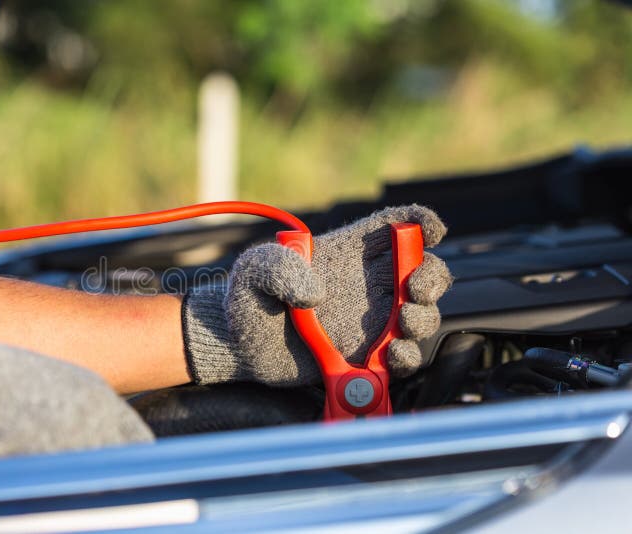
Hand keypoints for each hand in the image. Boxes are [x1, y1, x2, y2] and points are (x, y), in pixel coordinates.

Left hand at [184, 205, 452, 386]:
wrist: (240, 347)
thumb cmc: (248, 298)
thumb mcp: (255, 269)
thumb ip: (280, 267)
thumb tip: (315, 293)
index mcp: (349, 253)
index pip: (395, 227)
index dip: (420, 223)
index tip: (430, 231)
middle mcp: (369, 285)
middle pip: (422, 271)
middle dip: (432, 277)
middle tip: (414, 289)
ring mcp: (371, 322)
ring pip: (421, 315)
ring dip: (423, 319)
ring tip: (402, 325)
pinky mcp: (367, 356)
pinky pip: (403, 357)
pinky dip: (407, 357)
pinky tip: (391, 355)